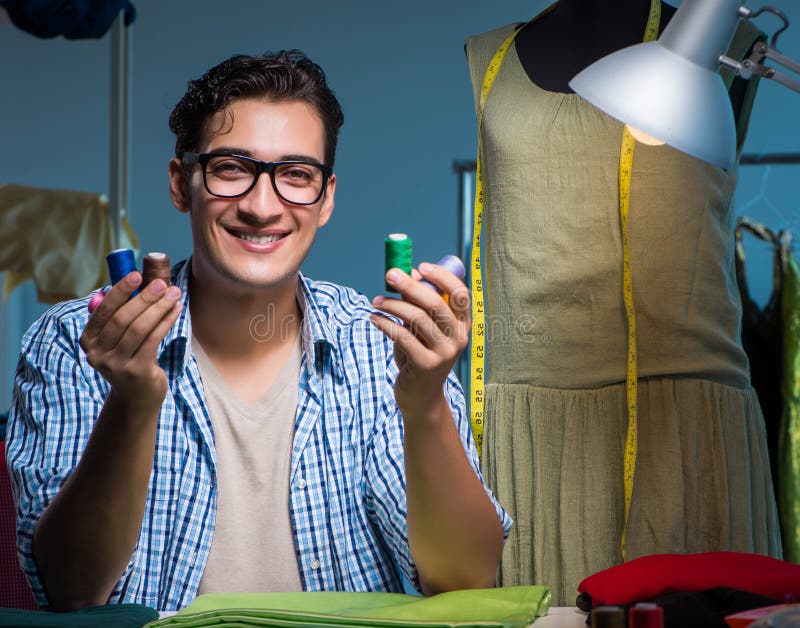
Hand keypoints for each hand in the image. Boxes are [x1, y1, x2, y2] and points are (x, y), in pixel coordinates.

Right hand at [80, 272, 181, 411]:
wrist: (137, 396)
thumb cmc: (130, 358)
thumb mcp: (117, 340)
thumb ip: (120, 315)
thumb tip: (139, 281)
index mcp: (88, 340)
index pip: (103, 310)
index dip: (120, 290)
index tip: (137, 274)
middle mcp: (97, 354)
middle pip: (122, 318)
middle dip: (144, 298)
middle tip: (162, 283)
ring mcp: (115, 365)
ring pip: (139, 328)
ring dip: (159, 308)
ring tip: (174, 293)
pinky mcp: (136, 372)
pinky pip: (153, 340)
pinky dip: (166, 321)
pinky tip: (176, 309)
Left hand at [370, 263, 470, 418]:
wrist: (421, 396)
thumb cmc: (420, 355)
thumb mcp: (424, 329)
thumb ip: (420, 304)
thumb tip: (408, 273)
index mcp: (462, 325)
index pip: (460, 294)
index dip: (442, 277)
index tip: (421, 266)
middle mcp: (458, 338)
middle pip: (436, 303)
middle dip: (411, 286)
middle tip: (390, 274)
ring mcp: (444, 353)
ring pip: (418, 319)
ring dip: (393, 305)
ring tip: (376, 300)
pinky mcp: (426, 365)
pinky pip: (403, 336)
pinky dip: (385, 323)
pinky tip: (374, 318)